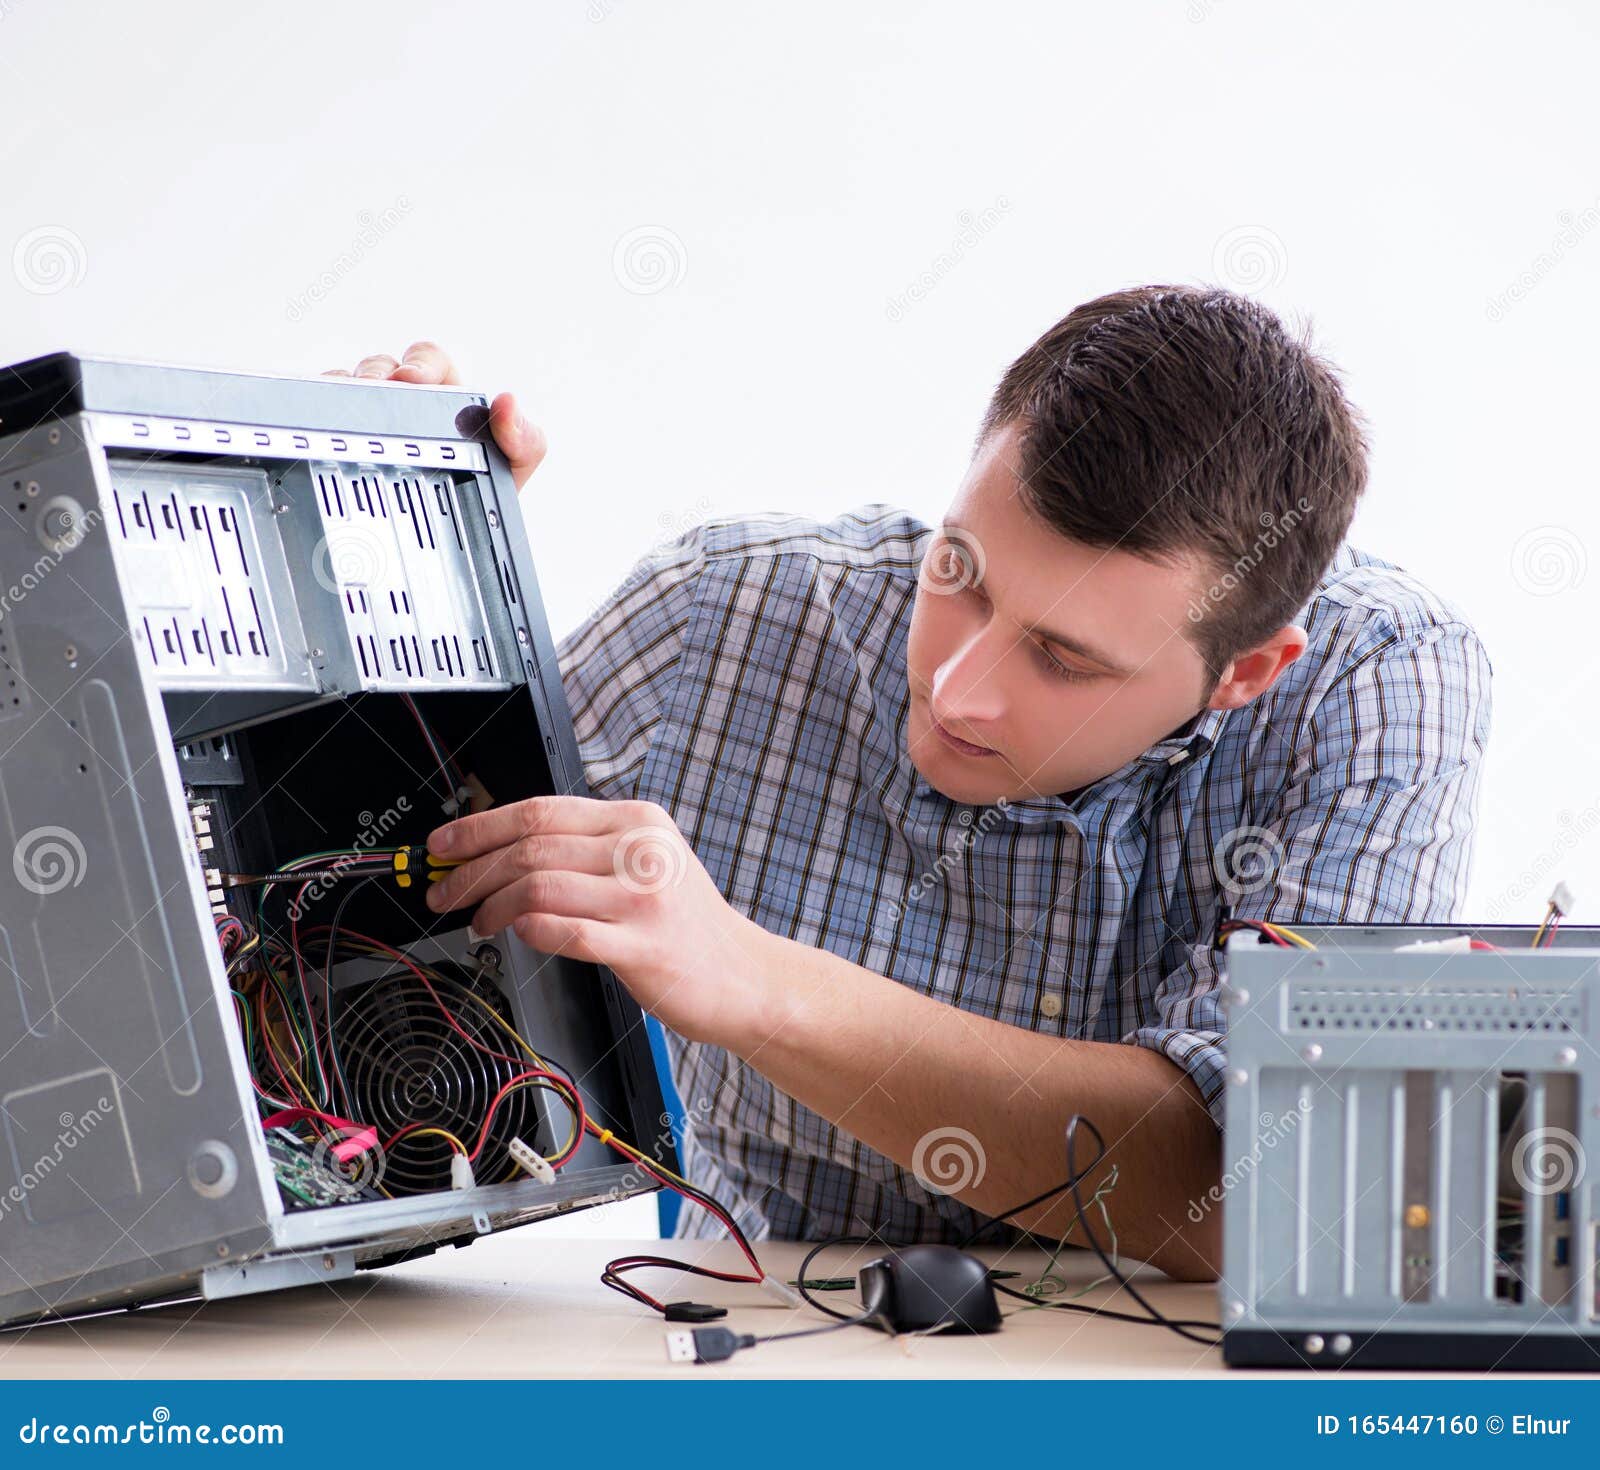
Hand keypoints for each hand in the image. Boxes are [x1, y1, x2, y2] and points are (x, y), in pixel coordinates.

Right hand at [323, 341, 546, 489]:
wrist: (457, 538)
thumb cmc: (486, 489)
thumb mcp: (514, 467)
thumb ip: (524, 439)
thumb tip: (508, 404)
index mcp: (447, 395)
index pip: (429, 360)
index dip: (420, 363)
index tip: (411, 379)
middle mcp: (406, 399)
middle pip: (380, 367)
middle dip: (373, 375)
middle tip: (370, 393)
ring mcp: (372, 417)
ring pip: (346, 385)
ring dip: (344, 394)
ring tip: (344, 417)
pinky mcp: (343, 436)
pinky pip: (322, 412)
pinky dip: (319, 414)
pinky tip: (321, 430)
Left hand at [422, 796, 775, 1047]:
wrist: (742, 975)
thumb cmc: (686, 923)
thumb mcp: (646, 861)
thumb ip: (588, 847)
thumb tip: (502, 848)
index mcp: (636, 820)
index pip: (540, 810)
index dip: (480, 826)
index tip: (443, 844)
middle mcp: (640, 851)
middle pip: (531, 846)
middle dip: (472, 870)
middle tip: (444, 892)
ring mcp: (642, 899)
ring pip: (538, 886)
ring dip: (491, 906)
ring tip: (478, 922)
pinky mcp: (641, 946)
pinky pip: (565, 931)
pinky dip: (529, 931)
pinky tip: (517, 936)